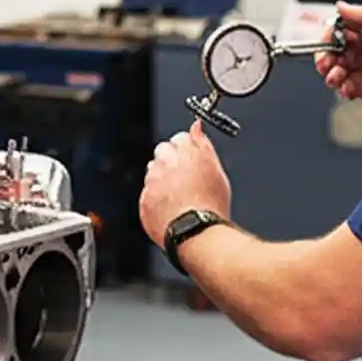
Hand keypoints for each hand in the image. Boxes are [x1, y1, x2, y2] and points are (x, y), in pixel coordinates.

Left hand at [140, 120, 231, 248]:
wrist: (195, 233)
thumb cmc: (210, 206)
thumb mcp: (217, 172)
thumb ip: (203, 145)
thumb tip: (196, 127)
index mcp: (186, 152)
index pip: (180, 138)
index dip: (186, 149)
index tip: (190, 159)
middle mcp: (166, 163)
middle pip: (163, 152)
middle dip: (171, 160)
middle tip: (184, 178)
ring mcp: (152, 182)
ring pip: (153, 172)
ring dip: (162, 180)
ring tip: (180, 197)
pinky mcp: (144, 200)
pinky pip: (147, 194)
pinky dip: (156, 199)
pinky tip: (171, 209)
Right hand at [314, 1, 361, 125]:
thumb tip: (340, 5)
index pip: (340, 29)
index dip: (330, 35)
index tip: (328, 41)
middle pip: (333, 50)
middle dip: (325, 57)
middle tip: (326, 63)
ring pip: (335, 70)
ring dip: (331, 74)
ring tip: (336, 78)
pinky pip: (344, 88)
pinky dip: (342, 89)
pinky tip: (349, 90)